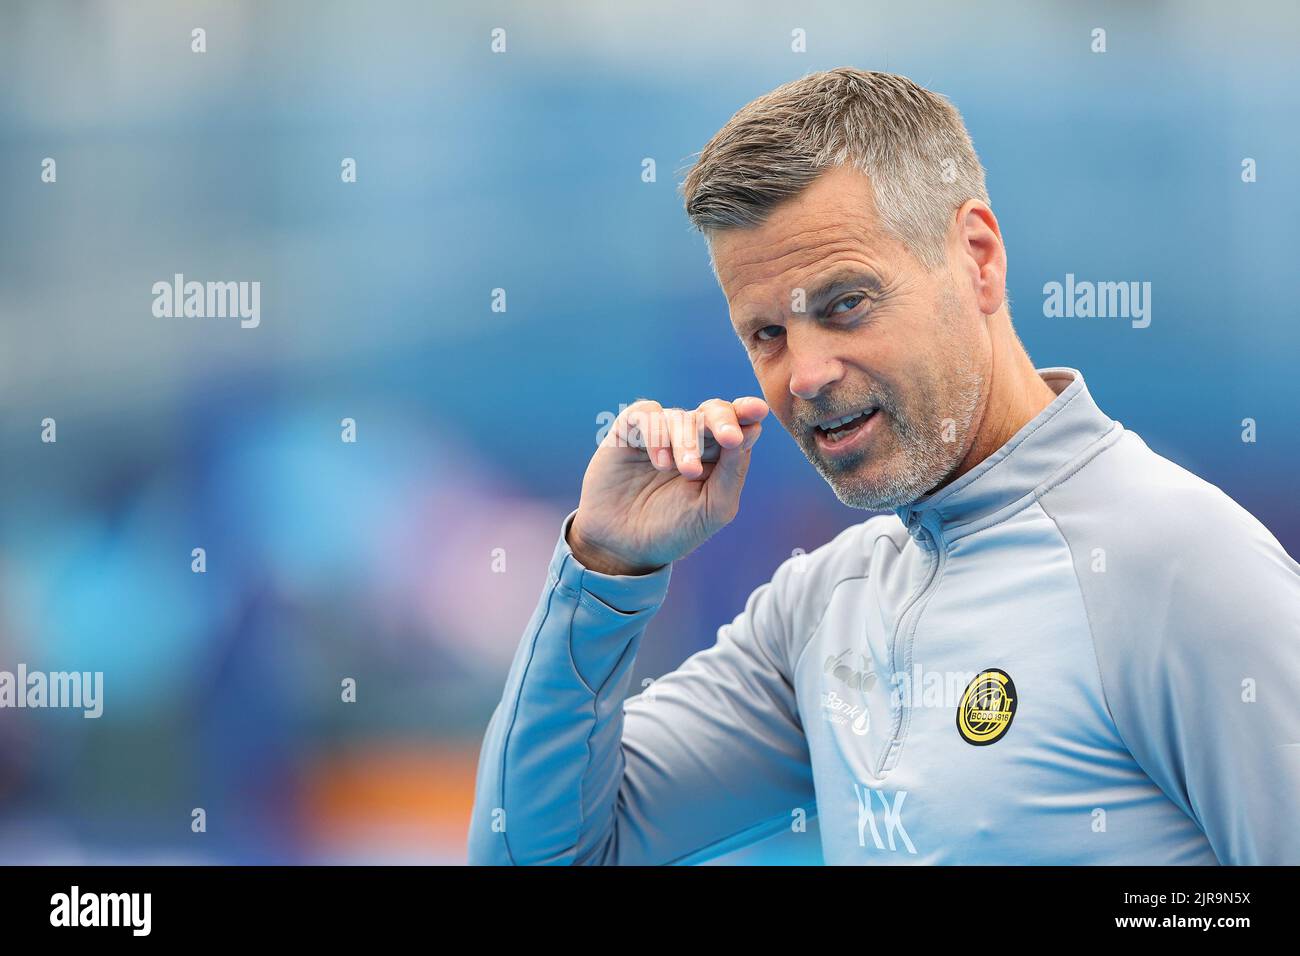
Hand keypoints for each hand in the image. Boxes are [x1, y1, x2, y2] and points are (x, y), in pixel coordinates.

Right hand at [567, 396, 768, 574]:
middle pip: (713, 411)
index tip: (758, 412)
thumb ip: (733, 472)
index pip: (738, 425)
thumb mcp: (713, 508)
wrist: (623, 547)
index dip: (748, 413)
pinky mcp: (628, 431)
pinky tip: (661, 463)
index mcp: (717, 455)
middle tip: (730, 438)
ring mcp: (659, 433)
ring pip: (680, 417)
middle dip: (724, 420)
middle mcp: (690, 438)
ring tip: (686, 471)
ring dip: (687, 443)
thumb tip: (752, 431)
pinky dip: (656, 434)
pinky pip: (646, 414)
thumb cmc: (673, 530)